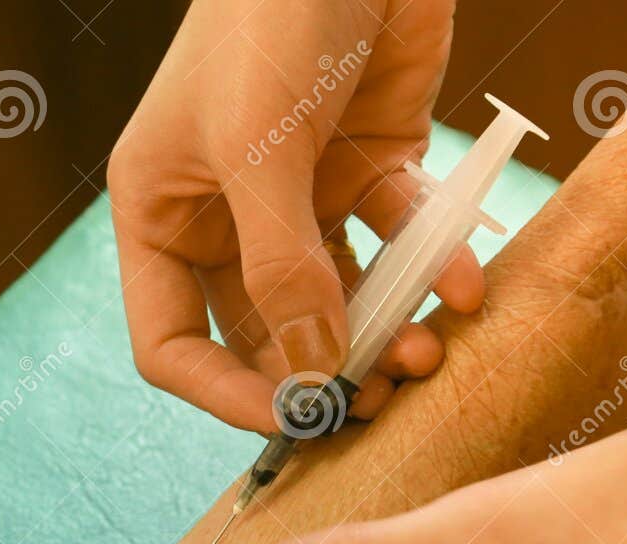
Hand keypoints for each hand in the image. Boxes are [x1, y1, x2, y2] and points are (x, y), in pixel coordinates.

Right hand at [111, 0, 478, 431]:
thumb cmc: (271, 14)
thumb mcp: (259, 146)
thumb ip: (283, 267)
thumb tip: (311, 375)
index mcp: (162, 214)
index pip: (172, 343)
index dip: (225, 393)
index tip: (293, 419)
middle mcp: (225, 218)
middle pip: (265, 335)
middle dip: (321, 372)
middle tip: (378, 398)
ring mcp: (300, 199)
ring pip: (340, 301)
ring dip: (385, 333)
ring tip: (428, 355)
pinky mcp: (370, 170)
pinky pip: (400, 242)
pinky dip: (433, 264)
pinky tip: (463, 281)